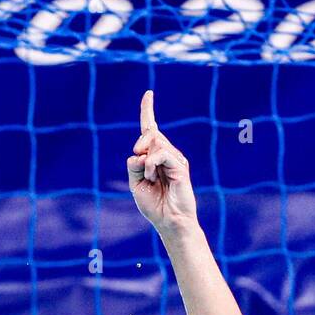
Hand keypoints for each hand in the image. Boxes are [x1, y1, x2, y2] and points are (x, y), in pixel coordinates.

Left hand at [126, 90, 198, 236]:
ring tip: (151, 179)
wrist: (169, 221)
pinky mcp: (180, 166)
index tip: (148, 94)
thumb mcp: (136, 184)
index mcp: (156, 157)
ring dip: (145, 162)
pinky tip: (154, 177)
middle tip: (141, 167)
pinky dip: (151, 165)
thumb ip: (133, 166)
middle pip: (150, 134)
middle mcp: (167, 154)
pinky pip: (161, 154)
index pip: (151, 130)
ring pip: (155, 143)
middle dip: (139, 146)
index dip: (148, 111)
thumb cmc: (154, 204)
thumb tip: (138, 153)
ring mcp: (175, 159)